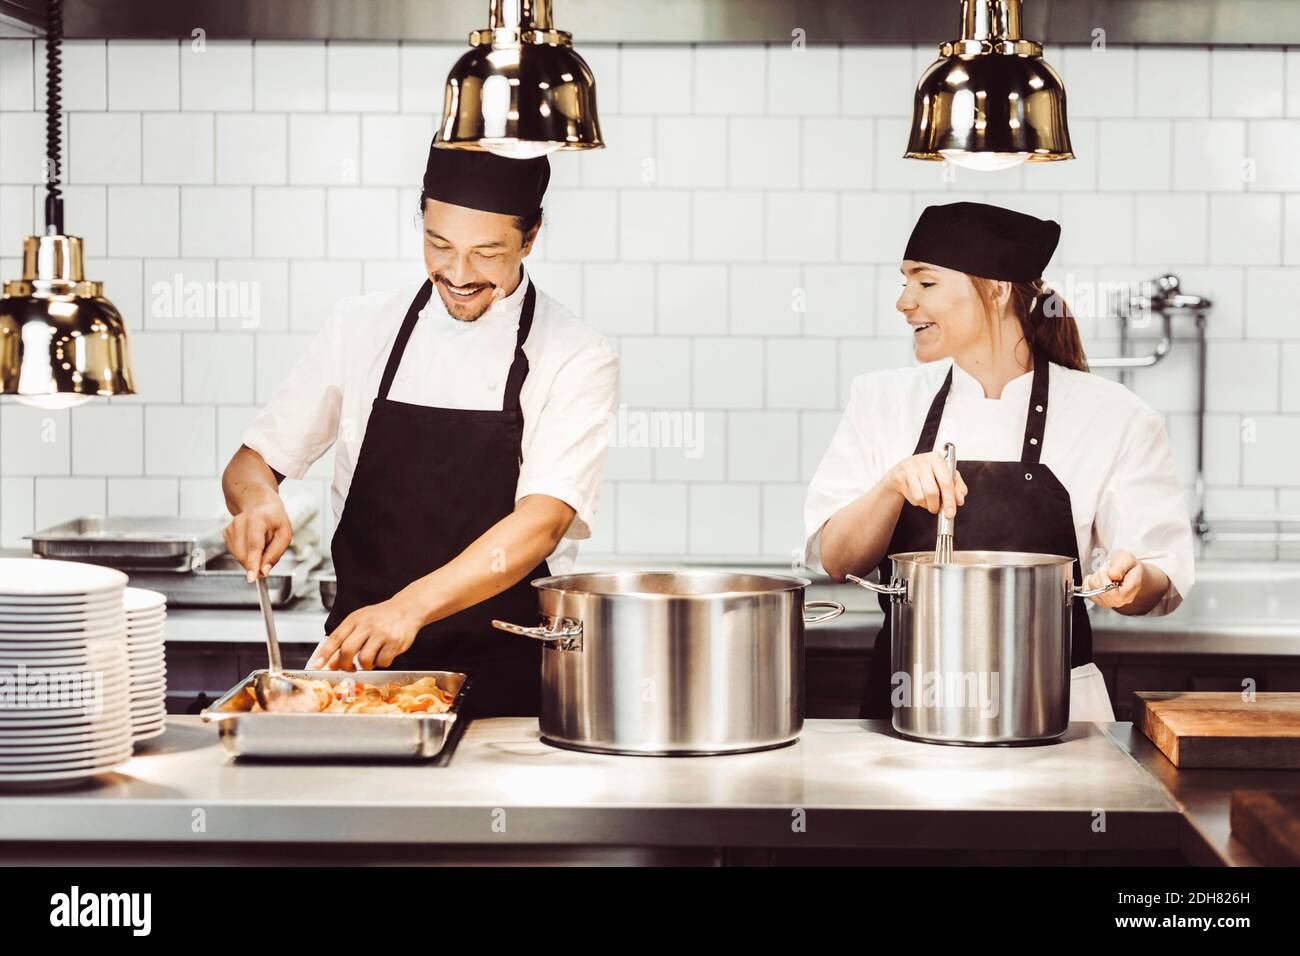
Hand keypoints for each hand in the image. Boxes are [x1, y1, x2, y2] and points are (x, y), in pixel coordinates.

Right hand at [223, 499, 292, 580]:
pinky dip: (245, 554)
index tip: (252, 577)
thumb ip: (275, 554)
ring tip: (260, 543)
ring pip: (238, 557)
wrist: (260, 506)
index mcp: (258, 519)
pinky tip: (251, 542)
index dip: (253, 563)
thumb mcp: (284, 535)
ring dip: (251, 558)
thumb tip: (264, 572)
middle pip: (244, 555)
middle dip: (256, 563)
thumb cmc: (274, 520)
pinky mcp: (226, 534)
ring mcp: (231, 528)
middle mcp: (240, 522)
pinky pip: (235, 554)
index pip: (254, 545)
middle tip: (267, 553)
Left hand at [306, 597, 423, 670]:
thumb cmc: (380, 618)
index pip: (335, 638)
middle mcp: (367, 625)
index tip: (317, 665)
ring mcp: (381, 633)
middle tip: (349, 668)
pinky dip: (381, 663)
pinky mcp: (395, 642)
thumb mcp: (360, 623)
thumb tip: (331, 663)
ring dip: (365, 666)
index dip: (324, 653)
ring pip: (365, 659)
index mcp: (355, 619)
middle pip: (347, 650)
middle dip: (345, 664)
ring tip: (370, 660)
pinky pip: (383, 662)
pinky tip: (384, 654)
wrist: (407, 609)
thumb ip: (345, 640)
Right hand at [884, 451, 967, 516]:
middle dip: (936, 505)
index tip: (951, 512)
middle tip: (937, 510)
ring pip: (920, 497)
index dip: (950, 500)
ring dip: (926, 504)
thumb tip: (959, 500)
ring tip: (927, 500)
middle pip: (932, 491)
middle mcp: (922, 461)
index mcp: (936, 458)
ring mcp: (909, 469)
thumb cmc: (927, 473)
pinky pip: (911, 498)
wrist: (902, 471)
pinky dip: (917, 502)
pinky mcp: (899, 477)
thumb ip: (957, 487)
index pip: (946, 482)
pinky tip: (917, 495)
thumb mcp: (945, 476)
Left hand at [1081, 549, 1144, 608]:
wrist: (1129, 570)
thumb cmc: (1129, 566)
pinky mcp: (1098, 600)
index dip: (1106, 578)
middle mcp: (1118, 601)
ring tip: (1105, 575)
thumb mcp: (1128, 560)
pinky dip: (1088, 581)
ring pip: (1091, 591)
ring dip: (1095, 579)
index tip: (1110, 571)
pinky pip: (1085, 590)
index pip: (1111, 592)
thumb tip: (1111, 576)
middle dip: (1100, 577)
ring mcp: (1108, 602)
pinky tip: (1098, 578)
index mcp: (1128, 593)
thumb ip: (1120, 567)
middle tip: (1108, 572)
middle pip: (1100, 591)